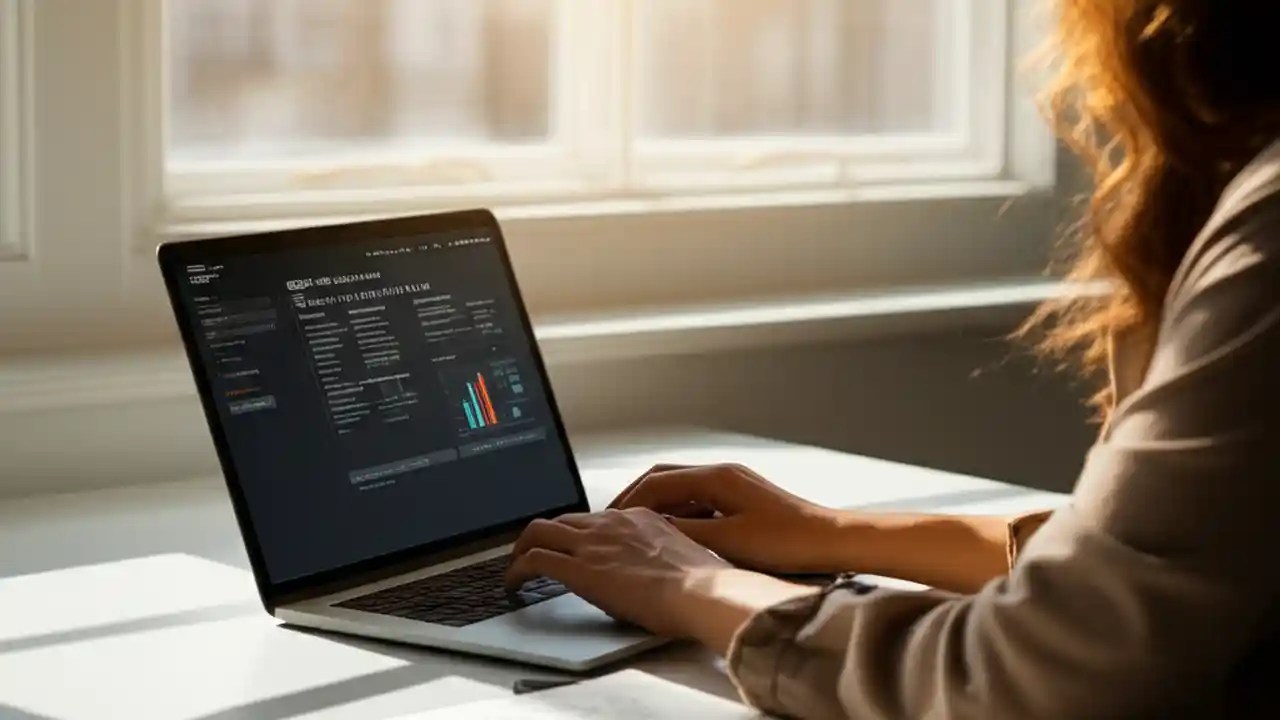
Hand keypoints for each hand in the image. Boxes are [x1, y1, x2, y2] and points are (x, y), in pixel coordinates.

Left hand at [504, 508, 814, 653]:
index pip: (596, 519)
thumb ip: (662, 556)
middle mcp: (612, 523)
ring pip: (539, 531)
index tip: (573, 547)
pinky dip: (516, 572)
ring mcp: (593, 543)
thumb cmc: (703, 584)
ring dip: (523, 549)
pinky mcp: (578, 568)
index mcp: (638, 518)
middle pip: (562, 519)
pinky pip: (534, 560)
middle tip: (534, 552)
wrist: (702, 591)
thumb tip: (660, 572)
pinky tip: (513, 586)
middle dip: (543, 535)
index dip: (578, 534)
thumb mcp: (683, 557)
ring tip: (516, 567)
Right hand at [610, 464, 847, 573]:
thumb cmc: (787, 541)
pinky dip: (679, 514)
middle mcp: (721, 474)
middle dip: (636, 499)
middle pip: (665, 479)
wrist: (830, 541)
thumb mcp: (726, 542)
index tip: (607, 521)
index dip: (628, 502)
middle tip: (612, 522)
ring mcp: (732, 485)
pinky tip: (671, 535)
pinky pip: (699, 501)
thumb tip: (649, 528)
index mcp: (715, 478)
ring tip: (635, 531)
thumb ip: (684, 532)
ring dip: (657, 508)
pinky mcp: (741, 500)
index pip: (656, 483)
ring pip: (681, 490)